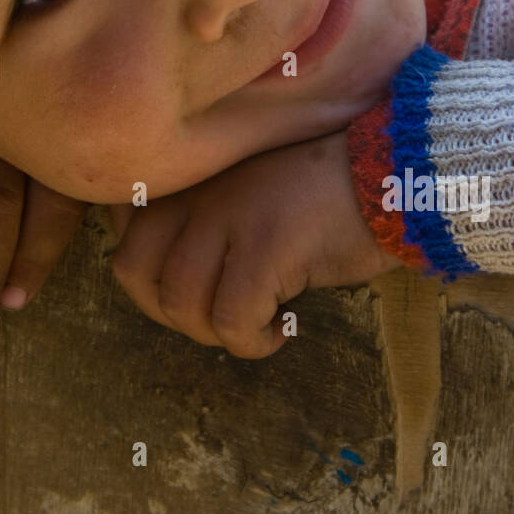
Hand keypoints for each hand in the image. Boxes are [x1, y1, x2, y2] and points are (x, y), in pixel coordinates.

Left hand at [108, 130, 400, 358]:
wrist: (391, 172)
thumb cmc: (323, 190)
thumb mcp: (247, 189)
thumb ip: (201, 213)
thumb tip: (165, 277)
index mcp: (190, 178)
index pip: (121, 233)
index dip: (147, 280)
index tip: (193, 292)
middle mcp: (198, 191)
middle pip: (134, 273)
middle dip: (170, 313)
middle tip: (217, 319)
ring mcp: (227, 216)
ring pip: (181, 305)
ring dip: (216, 333)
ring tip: (256, 323)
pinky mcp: (264, 246)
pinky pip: (231, 320)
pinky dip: (252, 341)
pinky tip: (283, 327)